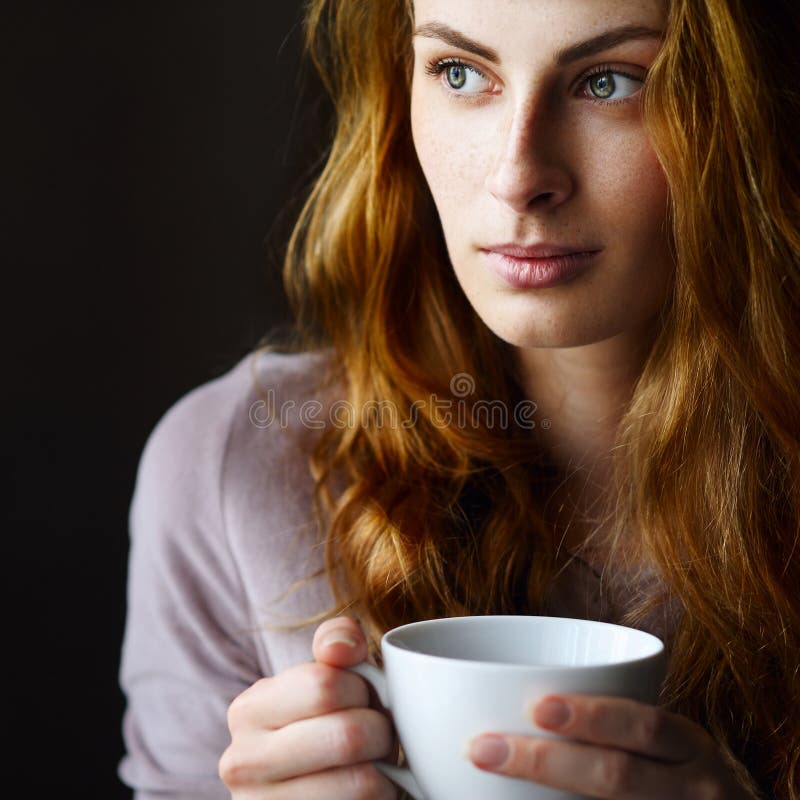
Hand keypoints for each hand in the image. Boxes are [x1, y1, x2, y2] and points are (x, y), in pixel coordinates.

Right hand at [219, 616, 396, 798]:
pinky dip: (382, 797)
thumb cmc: (329, 722)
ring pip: (362, 782)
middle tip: (380, 734)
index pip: (324, 685)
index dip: (361, 689)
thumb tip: (340, 645)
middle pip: (347, 736)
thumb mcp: (330, 676)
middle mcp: (242, 762)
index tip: (363, 699)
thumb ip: (337, 642)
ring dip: (385, 769)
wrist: (315, 789)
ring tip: (375, 763)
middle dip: (380, 731)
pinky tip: (366, 793)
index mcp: (247, 710)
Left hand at [467, 694, 750, 797]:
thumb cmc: (684, 778)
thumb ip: (614, 728)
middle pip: (616, 776)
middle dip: (544, 762)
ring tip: (489, 789)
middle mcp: (695, 789)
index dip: (590, 716)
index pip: (644, 726)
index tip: (535, 708)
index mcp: (690, 746)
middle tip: (482, 750)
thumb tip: (519, 707)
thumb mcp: (670, 747)